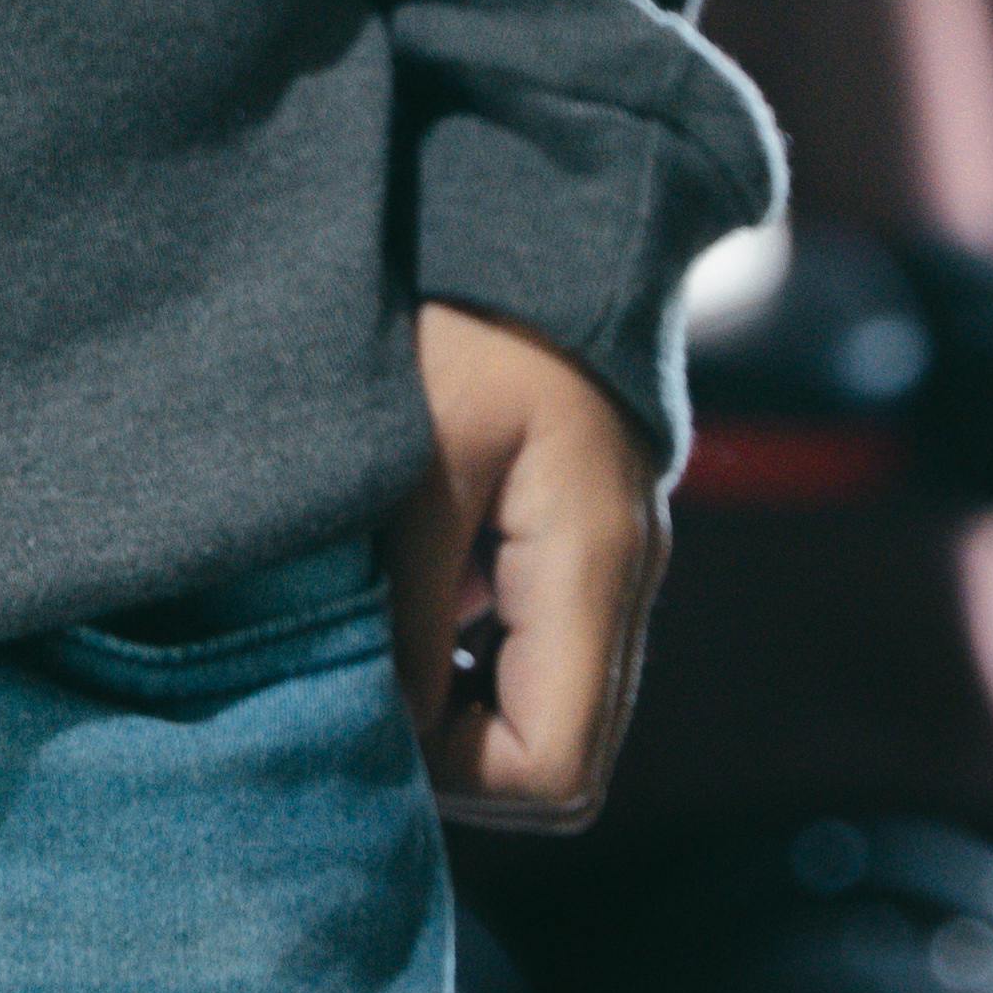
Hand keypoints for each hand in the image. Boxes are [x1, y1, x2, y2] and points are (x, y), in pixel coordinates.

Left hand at [387, 299, 666, 824]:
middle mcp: (624, 585)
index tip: (372, 713)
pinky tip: (415, 607)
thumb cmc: (475, 318)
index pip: (556, 770)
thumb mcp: (423, 452)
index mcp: (591, 567)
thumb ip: (416, 599)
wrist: (542, 216)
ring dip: (471, 715)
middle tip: (368, 692)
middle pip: (568, 766)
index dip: (459, 776)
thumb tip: (399, 726)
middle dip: (464, 760)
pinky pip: (548, 660)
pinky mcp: (587, 547)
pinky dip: (482, 668)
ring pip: (561, 720)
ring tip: (385, 647)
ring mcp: (616, 569)